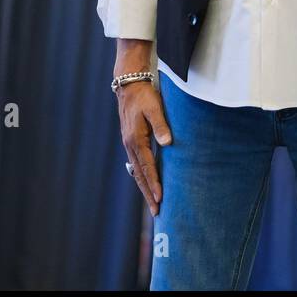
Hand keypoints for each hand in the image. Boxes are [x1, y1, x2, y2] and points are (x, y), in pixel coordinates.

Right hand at [114, 39, 171, 215]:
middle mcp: (130, 145)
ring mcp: (129, 144)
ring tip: (153, 203)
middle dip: (149, 194)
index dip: (154, 184)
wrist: (128, 84)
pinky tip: (146, 182)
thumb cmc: (144, 96)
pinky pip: (137, 164)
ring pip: (138, 171)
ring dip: (145, 187)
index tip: (160, 199)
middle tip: (156, 212)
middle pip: (140, 175)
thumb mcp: (154, 107)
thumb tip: (168, 143)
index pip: (147, 167)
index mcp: (136, 139)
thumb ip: (161, 125)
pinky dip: (142, 176)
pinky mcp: (131, 141)